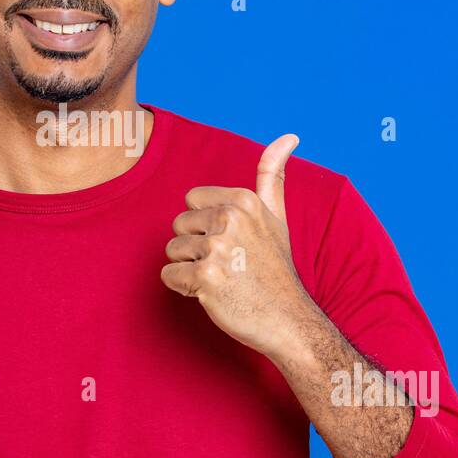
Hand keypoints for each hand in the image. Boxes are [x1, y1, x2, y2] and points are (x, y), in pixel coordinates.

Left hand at [161, 133, 315, 360]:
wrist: (287, 320)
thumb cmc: (275, 269)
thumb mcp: (277, 217)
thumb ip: (272, 176)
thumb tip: (288, 136)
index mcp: (243, 201)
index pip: (192, 201)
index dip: (206, 225)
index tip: (233, 243)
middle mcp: (230, 219)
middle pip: (179, 225)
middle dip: (195, 247)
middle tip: (227, 265)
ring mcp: (217, 248)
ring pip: (172, 251)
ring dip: (190, 269)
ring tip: (222, 280)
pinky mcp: (205, 277)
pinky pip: (168, 276)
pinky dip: (184, 289)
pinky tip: (212, 294)